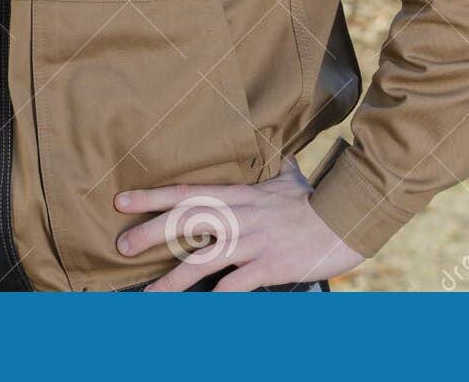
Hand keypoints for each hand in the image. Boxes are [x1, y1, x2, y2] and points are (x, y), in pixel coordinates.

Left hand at [113, 156, 365, 290]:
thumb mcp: (290, 179)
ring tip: (149, 296)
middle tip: (121, 244)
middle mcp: (238, 216)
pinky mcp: (268, 266)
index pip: (186, 192)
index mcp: (238, 196)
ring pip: (203, 259)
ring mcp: (252, 242)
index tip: (122, 200)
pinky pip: (235, 286)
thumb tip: (282, 156)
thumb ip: (278, 171)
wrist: (347, 217)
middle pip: (185, 221)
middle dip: (150, 232)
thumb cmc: (317, 199)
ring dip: (173, 280)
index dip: (152, 196)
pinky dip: (217, 300)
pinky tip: (201, 311)